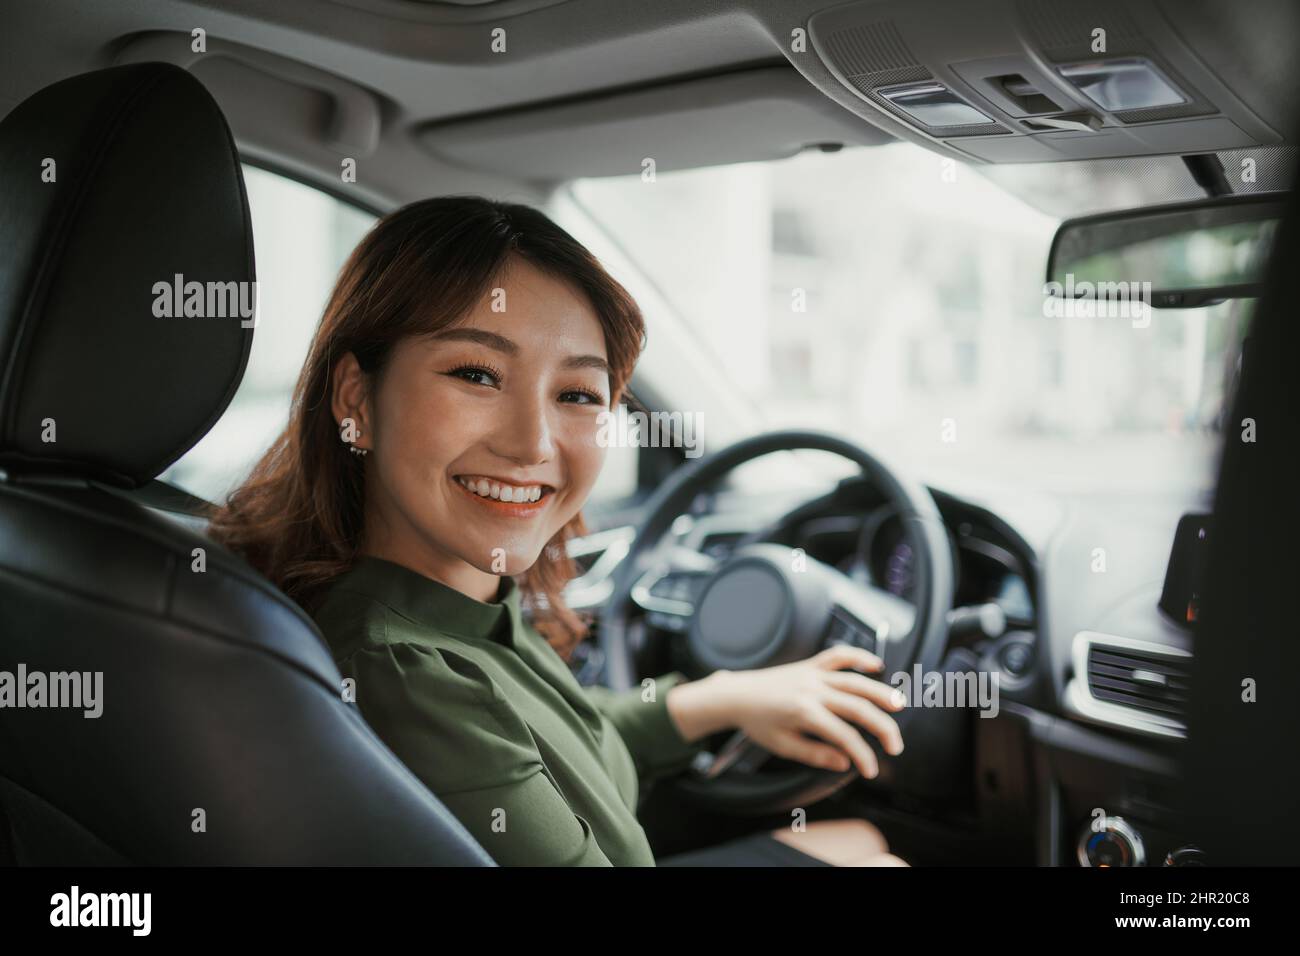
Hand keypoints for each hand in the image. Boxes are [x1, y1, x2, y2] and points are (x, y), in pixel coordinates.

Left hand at [708, 645, 905, 778]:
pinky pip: (838, 655)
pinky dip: (858, 657)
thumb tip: (844, 762)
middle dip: (882, 727)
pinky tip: (876, 665)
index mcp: (803, 712)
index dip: (862, 755)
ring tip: (899, 706)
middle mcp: (811, 690)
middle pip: (857, 707)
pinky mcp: (811, 664)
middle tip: (895, 746)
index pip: (844, 736)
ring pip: (855, 680)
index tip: (871, 770)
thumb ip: (815, 754)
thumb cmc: (757, 722)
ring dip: (880, 692)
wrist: (737, 694)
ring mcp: (813, 674)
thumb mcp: (783, 745)